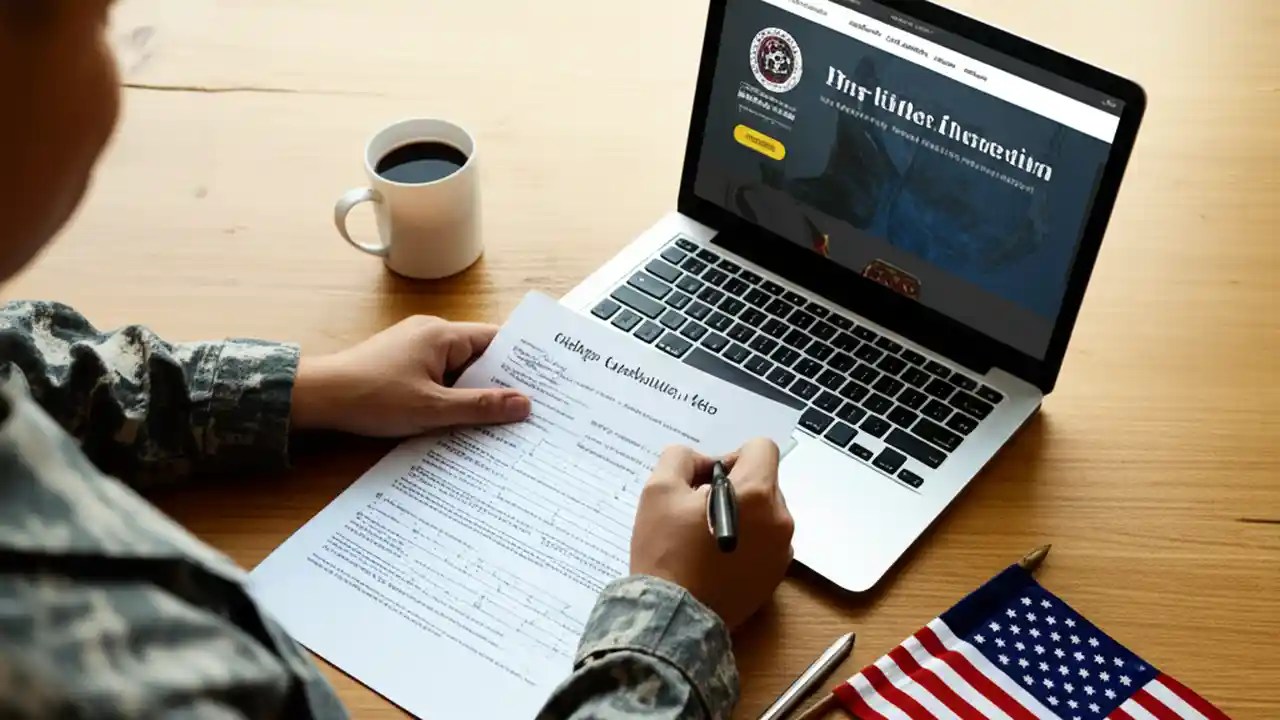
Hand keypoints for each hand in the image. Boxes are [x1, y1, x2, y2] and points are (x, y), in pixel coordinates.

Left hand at [290, 316, 530, 436]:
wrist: (316, 399)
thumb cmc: (371, 398)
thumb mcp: (432, 409)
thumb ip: (480, 407)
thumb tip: (524, 404)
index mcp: (443, 335)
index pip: (496, 341)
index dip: (522, 362)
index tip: (545, 383)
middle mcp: (431, 334)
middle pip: (480, 356)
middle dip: (501, 382)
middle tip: (531, 409)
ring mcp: (415, 349)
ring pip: (460, 371)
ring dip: (475, 393)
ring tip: (502, 420)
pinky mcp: (403, 366)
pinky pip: (440, 379)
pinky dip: (453, 397)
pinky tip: (463, 420)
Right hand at [629, 439, 792, 628]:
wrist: (673, 616)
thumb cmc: (665, 551)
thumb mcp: (659, 489)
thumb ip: (681, 458)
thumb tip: (703, 464)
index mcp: (757, 493)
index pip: (763, 448)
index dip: (733, 455)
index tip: (708, 479)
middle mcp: (780, 519)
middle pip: (764, 481)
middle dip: (735, 487)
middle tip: (698, 510)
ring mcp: (782, 551)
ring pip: (765, 513)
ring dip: (742, 515)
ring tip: (705, 537)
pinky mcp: (776, 576)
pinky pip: (765, 543)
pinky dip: (746, 542)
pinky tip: (716, 559)